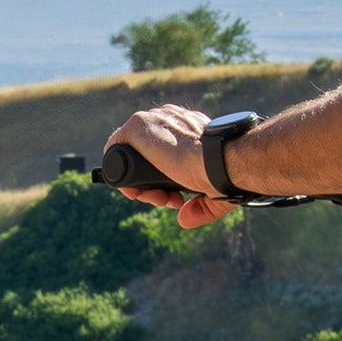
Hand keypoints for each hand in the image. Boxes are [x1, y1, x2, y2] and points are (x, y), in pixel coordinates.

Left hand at [102, 106, 238, 227]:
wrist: (220, 161)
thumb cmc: (226, 173)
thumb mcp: (214, 192)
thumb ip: (200, 206)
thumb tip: (184, 220)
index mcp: (189, 129)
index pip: (166, 152)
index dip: (167, 178)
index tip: (177, 195)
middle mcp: (170, 120)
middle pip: (148, 155)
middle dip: (155, 184)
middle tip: (168, 199)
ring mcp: (153, 121)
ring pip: (133, 156)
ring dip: (141, 185)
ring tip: (159, 198)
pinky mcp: (137, 126)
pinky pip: (115, 149)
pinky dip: (122, 173)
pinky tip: (136, 191)